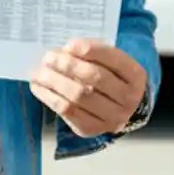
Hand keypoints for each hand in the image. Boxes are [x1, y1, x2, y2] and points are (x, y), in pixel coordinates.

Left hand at [30, 38, 147, 137]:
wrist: (118, 108)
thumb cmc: (109, 76)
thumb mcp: (109, 61)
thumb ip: (92, 53)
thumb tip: (62, 50)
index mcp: (135, 75)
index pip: (113, 58)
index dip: (89, 50)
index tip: (68, 45)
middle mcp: (128, 98)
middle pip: (94, 78)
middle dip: (67, 65)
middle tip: (48, 57)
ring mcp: (111, 117)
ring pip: (78, 96)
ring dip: (54, 81)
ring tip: (39, 71)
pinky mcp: (91, 129)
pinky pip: (67, 111)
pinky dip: (48, 96)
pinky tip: (38, 86)